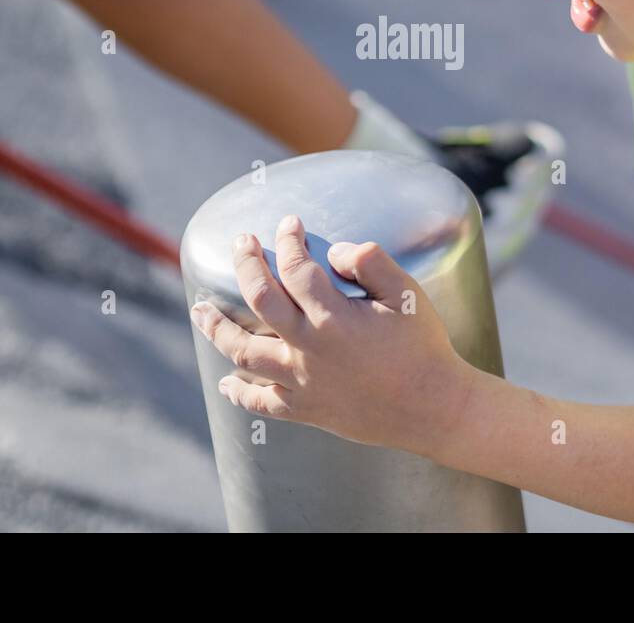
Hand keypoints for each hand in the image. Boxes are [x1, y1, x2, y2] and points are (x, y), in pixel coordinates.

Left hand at [190, 214, 475, 456]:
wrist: (433, 409)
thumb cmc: (423, 348)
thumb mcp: (407, 294)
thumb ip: (371, 262)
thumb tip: (334, 251)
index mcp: (333, 318)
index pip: (296, 268)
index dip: (287, 240)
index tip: (288, 223)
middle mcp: (309, 349)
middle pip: (259, 300)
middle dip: (245, 265)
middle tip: (241, 243)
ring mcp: (302, 382)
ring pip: (243, 352)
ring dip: (216, 328)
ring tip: (200, 310)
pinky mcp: (305, 409)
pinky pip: (260, 403)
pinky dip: (239, 391)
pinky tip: (227, 381)